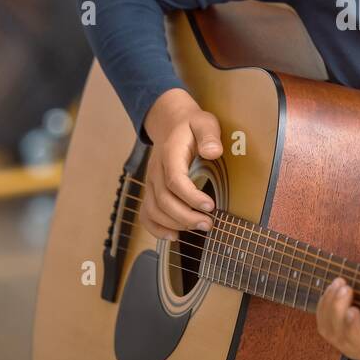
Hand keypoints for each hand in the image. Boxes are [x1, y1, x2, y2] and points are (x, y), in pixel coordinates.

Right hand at [139, 87, 222, 239]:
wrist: (171, 124)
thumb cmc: (191, 126)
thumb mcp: (204, 123)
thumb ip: (209, 136)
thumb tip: (213, 152)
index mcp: (169, 154)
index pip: (175, 180)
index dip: (191, 197)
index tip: (211, 206)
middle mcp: (156, 171)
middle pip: (164, 200)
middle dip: (186, 217)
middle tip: (209, 224)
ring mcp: (151, 182)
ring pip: (154, 210)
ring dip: (175, 224)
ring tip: (199, 228)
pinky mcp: (152, 191)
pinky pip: (146, 214)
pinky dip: (156, 229)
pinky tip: (173, 236)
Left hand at [316, 251, 359, 359]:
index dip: (355, 330)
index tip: (354, 310)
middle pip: (343, 337)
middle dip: (339, 310)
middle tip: (345, 287)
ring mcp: (349, 345)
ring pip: (329, 331)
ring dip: (329, 305)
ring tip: (339, 283)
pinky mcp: (339, 335)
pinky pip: (324, 325)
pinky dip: (325, 306)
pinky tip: (333, 288)